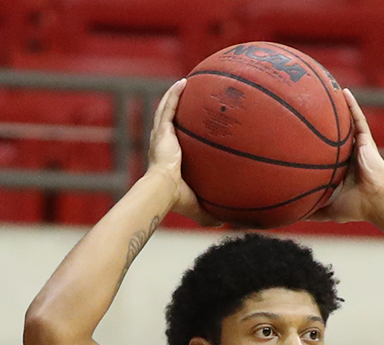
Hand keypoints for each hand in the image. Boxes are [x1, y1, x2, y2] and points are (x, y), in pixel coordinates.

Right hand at [145, 79, 221, 226]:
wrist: (163, 190)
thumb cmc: (176, 199)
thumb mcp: (197, 205)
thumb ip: (209, 212)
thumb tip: (223, 224)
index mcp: (167, 158)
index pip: (172, 141)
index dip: (177, 132)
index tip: (187, 125)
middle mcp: (161, 144)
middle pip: (167, 121)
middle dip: (174, 108)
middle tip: (185, 98)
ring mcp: (160, 135)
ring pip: (166, 110)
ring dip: (174, 96)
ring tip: (184, 83)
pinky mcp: (162, 130)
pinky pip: (169, 107)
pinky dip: (175, 94)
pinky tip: (183, 82)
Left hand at [308, 88, 383, 224]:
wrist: (376, 202)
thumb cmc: (355, 207)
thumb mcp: (327, 208)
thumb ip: (311, 209)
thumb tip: (289, 215)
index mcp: (339, 167)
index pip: (325, 151)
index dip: (314, 141)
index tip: (298, 132)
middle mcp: (348, 154)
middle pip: (333, 133)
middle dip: (322, 120)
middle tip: (307, 105)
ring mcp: (358, 146)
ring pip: (345, 122)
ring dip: (337, 107)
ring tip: (324, 90)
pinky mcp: (367, 141)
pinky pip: (358, 119)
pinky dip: (352, 105)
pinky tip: (344, 92)